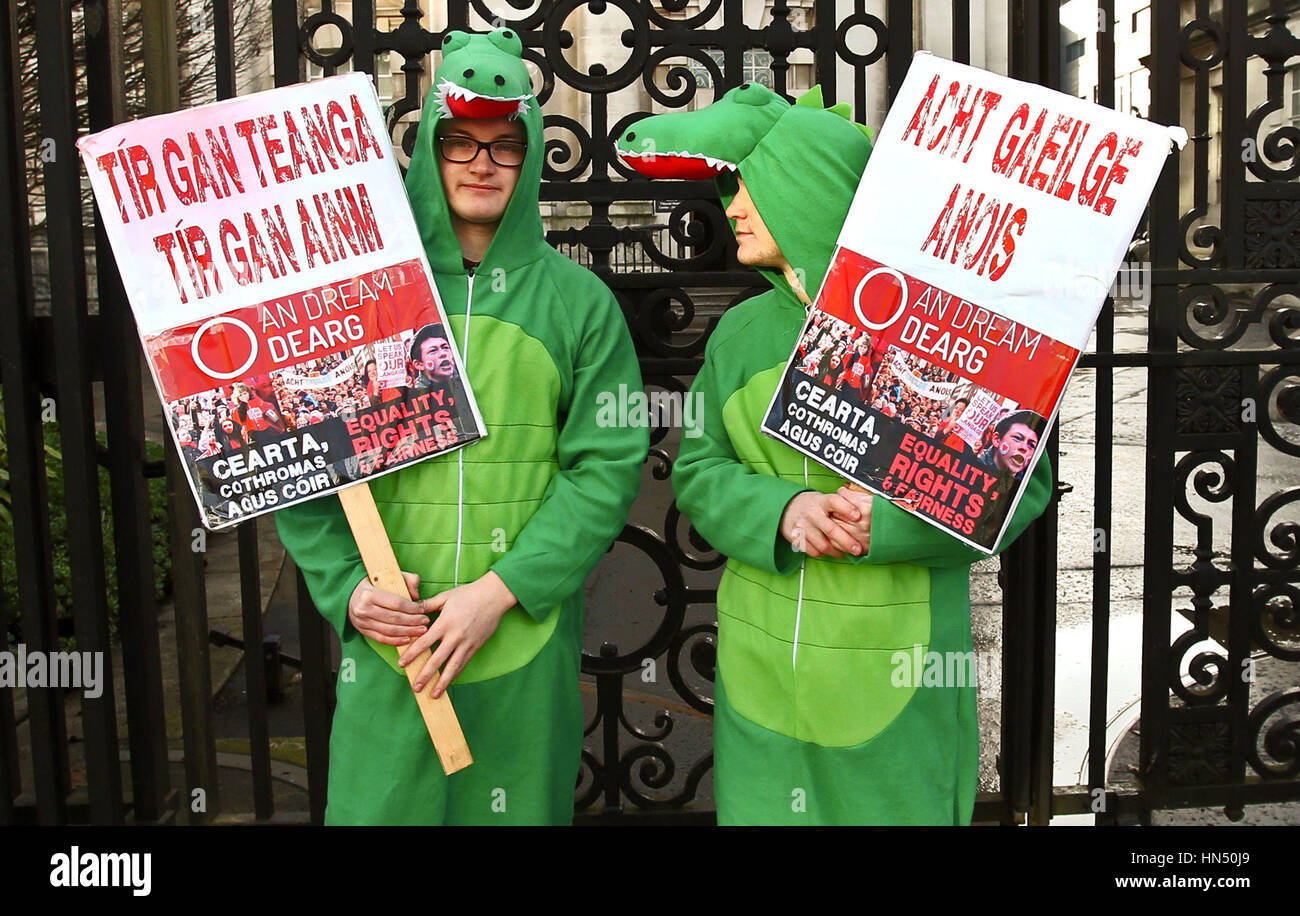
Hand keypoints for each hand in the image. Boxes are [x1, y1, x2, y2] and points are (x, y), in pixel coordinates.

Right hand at [348, 571, 428, 645]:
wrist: (349, 593)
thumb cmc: (372, 584)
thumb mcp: (387, 575)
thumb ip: (406, 579)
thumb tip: (416, 594)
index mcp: (369, 594)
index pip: (396, 603)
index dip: (412, 608)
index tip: (423, 609)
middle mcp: (364, 609)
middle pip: (394, 618)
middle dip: (413, 621)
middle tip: (425, 621)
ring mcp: (362, 622)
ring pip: (389, 631)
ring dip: (408, 632)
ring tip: (421, 630)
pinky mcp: (362, 630)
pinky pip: (381, 639)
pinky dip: (396, 641)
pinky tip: (408, 639)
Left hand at [400, 571, 516, 697]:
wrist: (494, 596)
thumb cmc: (469, 594)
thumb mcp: (445, 597)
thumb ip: (427, 605)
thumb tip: (411, 609)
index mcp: (445, 623)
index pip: (424, 643)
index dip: (412, 654)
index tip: (402, 664)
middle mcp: (455, 636)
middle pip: (437, 660)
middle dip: (425, 676)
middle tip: (416, 688)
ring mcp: (467, 643)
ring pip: (452, 667)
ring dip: (442, 682)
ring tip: (434, 694)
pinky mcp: (476, 647)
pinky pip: (463, 664)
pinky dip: (455, 675)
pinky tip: (448, 682)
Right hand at [780, 490, 868, 558]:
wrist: (786, 507)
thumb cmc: (814, 505)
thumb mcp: (824, 499)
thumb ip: (841, 505)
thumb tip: (866, 513)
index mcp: (821, 501)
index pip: (834, 502)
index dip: (846, 508)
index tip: (858, 516)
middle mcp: (811, 512)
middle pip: (831, 529)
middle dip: (847, 541)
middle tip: (857, 549)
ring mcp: (802, 525)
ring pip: (822, 544)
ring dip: (836, 551)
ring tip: (844, 552)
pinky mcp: (795, 537)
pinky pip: (813, 551)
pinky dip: (823, 554)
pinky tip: (829, 551)